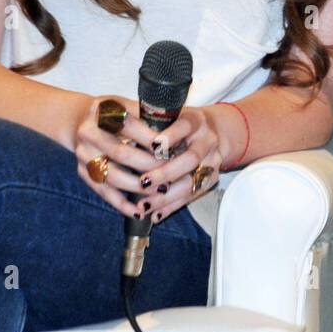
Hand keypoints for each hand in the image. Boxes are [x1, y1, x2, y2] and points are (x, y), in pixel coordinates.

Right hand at [74, 94, 166, 217]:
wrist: (80, 121)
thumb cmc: (115, 113)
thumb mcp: (128, 104)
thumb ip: (148, 116)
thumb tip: (173, 133)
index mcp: (102, 111)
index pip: (129, 125)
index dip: (150, 138)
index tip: (168, 148)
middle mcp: (89, 133)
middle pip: (121, 153)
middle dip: (149, 164)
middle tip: (170, 171)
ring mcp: (83, 155)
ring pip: (112, 176)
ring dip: (138, 186)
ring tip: (160, 190)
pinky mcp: (83, 173)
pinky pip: (103, 192)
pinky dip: (121, 204)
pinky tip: (138, 211)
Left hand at [126, 104, 226, 224]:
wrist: (211, 132)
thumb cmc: (179, 125)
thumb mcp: (168, 117)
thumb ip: (149, 124)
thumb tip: (120, 128)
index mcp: (195, 121)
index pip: (184, 126)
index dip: (170, 136)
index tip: (153, 147)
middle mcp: (207, 140)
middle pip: (191, 158)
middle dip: (166, 173)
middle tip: (144, 182)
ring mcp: (213, 160)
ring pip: (193, 182)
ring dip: (168, 196)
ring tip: (145, 204)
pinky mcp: (212, 178)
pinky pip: (192, 196)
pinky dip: (173, 206)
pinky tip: (156, 214)